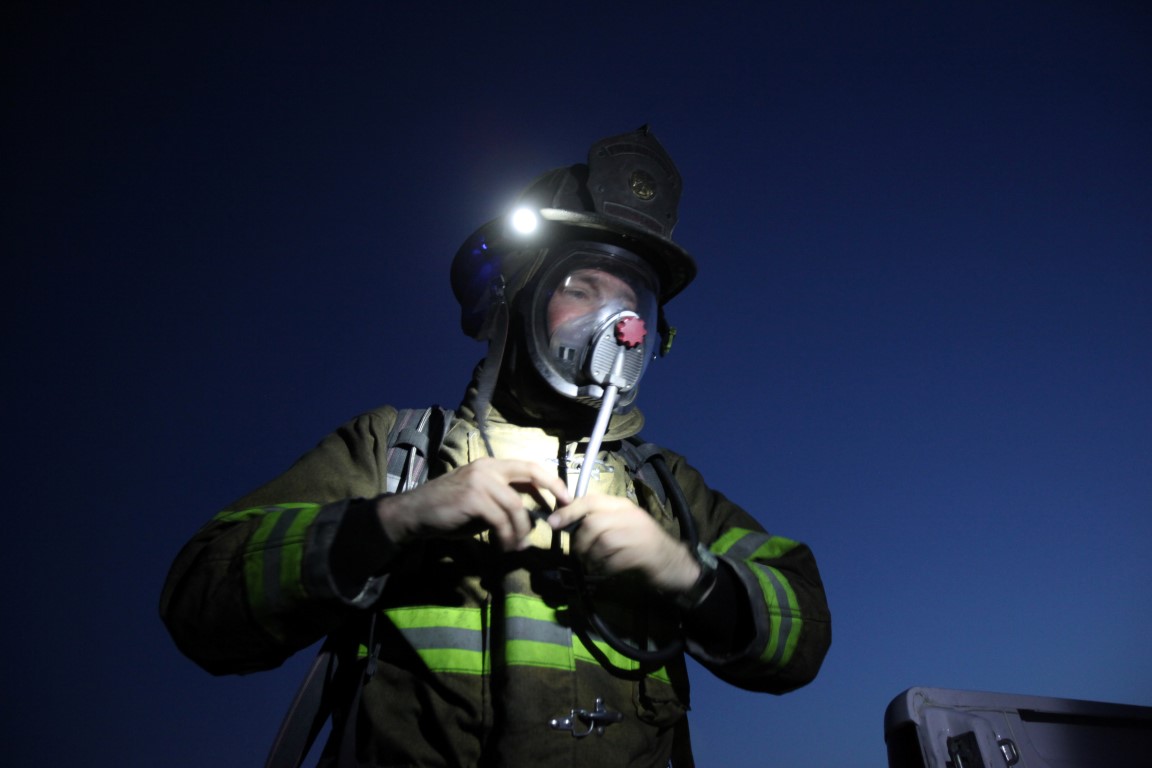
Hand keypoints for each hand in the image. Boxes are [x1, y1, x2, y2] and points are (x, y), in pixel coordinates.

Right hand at [375, 458, 570, 550]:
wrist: (414, 514)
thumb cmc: (447, 511)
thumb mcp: (480, 502)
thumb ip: (503, 503)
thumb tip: (531, 518)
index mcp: (491, 466)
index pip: (529, 467)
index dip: (550, 481)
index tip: (565, 498)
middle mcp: (488, 468)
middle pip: (531, 472)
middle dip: (553, 490)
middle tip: (562, 512)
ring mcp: (480, 480)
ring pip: (516, 506)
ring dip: (521, 530)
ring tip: (517, 546)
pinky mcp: (473, 498)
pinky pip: (501, 520)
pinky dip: (507, 536)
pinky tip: (504, 546)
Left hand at [547, 494, 700, 593]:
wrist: (673, 563)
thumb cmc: (642, 545)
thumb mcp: (621, 526)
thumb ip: (598, 521)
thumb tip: (565, 523)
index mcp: (622, 505)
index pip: (590, 500)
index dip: (568, 511)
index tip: (553, 523)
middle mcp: (630, 515)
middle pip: (593, 523)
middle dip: (580, 541)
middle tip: (580, 554)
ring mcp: (638, 534)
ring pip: (602, 541)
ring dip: (592, 557)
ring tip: (593, 563)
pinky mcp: (642, 554)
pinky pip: (613, 560)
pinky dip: (604, 568)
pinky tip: (607, 570)